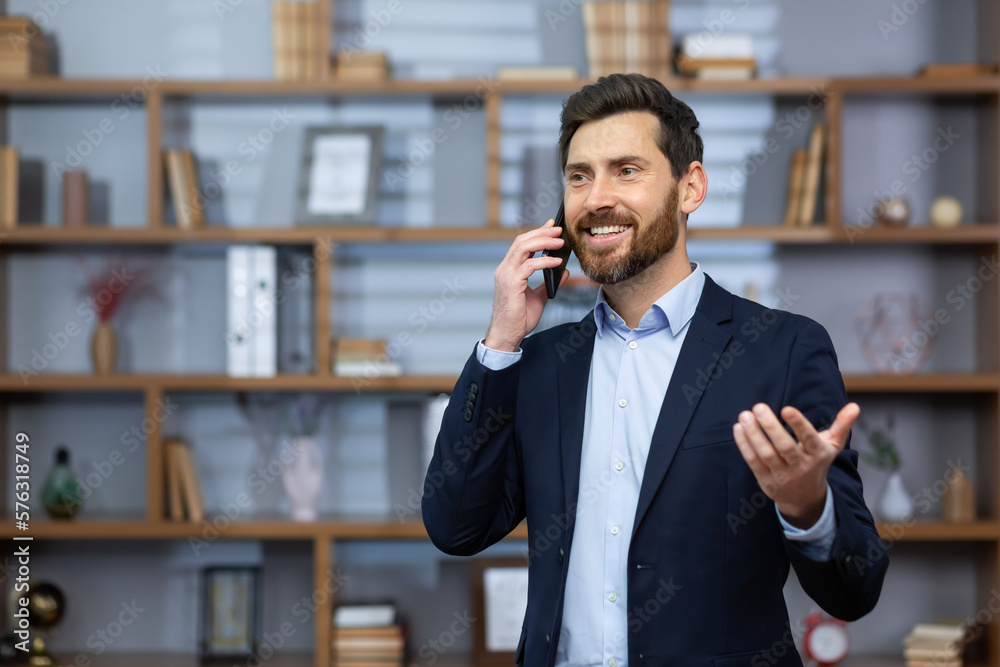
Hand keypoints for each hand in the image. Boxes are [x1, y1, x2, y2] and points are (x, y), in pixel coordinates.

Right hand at [484, 218, 568, 352]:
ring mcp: (506, 275)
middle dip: (541, 232)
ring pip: (523, 247)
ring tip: (559, 241)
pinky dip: (544, 261)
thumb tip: (564, 273)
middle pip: (522, 241)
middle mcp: (505, 269)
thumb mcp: (539, 298)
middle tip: (558, 229)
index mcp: (509, 271)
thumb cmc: (519, 319)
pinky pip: (529, 265)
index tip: (551, 226)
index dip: (537, 233)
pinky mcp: (512, 283)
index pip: (521, 244)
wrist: (508, 335)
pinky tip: (557, 262)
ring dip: (543, 241)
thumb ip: (549, 284)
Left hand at [732, 402, 859, 528]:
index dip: (799, 424)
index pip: (809, 439)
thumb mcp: (832, 446)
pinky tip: (738, 428)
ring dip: (754, 434)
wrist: (806, 499)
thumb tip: (855, 406)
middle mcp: (801, 466)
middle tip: (758, 407)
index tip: (786, 408)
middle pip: (784, 447)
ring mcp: (783, 475)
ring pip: (766, 454)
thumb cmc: (817, 463)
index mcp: (818, 454)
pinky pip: (753, 462)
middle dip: (770, 427)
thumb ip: (841, 425)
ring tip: (744, 415)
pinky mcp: (766, 481)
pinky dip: (744, 445)